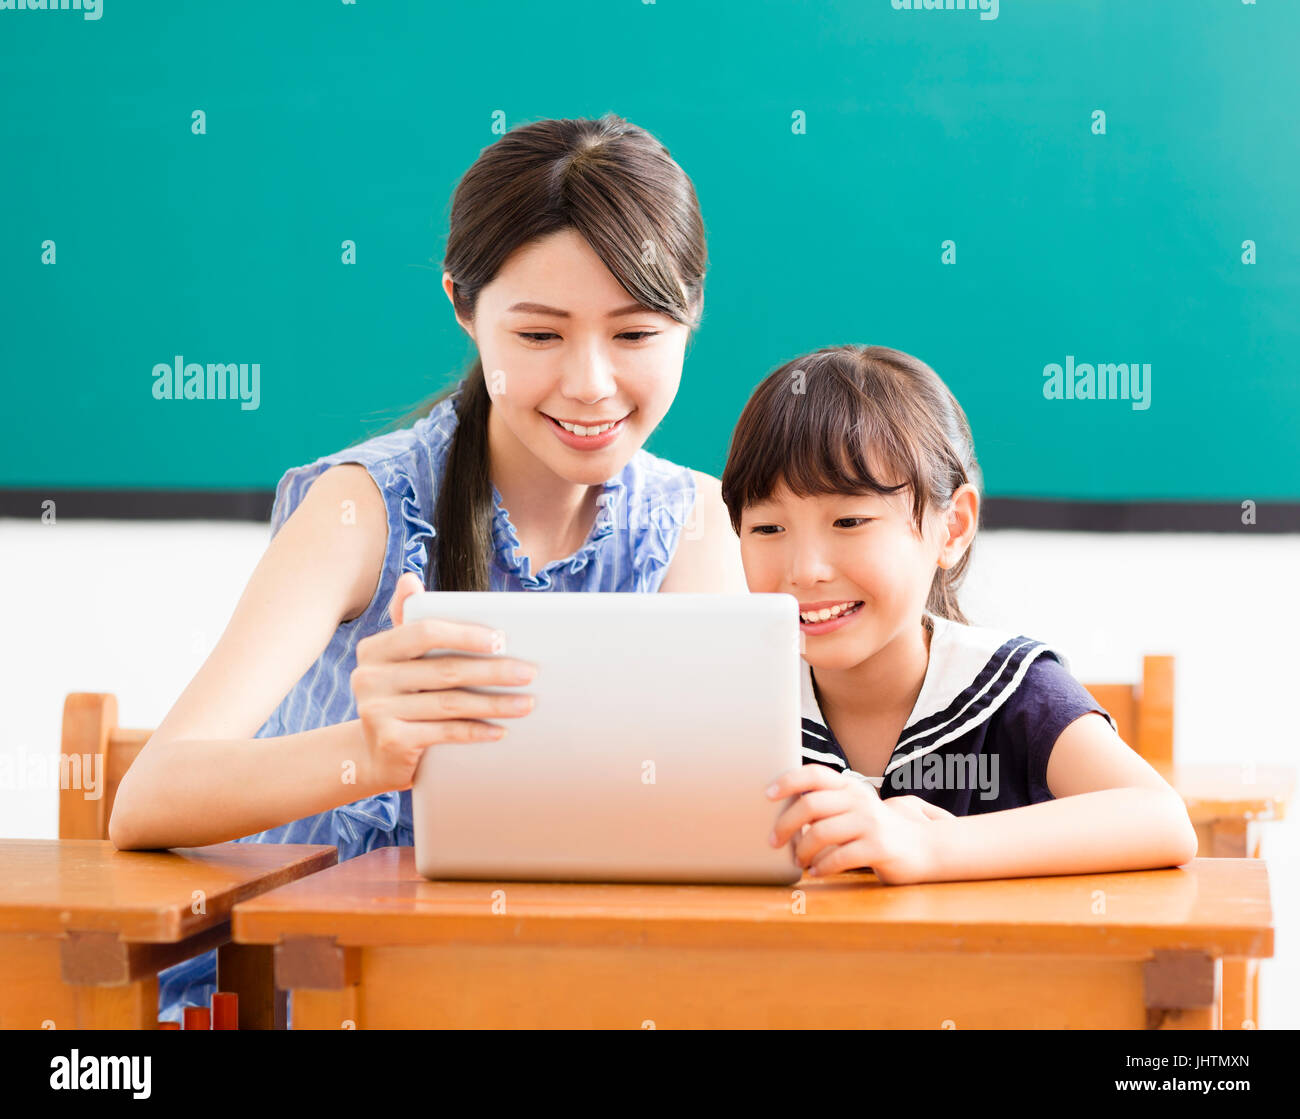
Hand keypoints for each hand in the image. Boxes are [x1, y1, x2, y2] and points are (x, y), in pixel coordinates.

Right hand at [351, 572, 536, 792]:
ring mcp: (376, 711)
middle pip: (445, 670)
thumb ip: (411, 621)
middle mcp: (369, 677)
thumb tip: (410, 579)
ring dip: (494, 703)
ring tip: (527, 703)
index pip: (424, 633)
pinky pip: (444, 732)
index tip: (502, 640)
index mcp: (375, 648)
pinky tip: (501, 730)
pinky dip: (476, 731)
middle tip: (529, 672)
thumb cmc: (402, 698)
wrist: (376, 756)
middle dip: (493, 671)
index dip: (465, 635)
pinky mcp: (390, 741)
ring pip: (450, 703)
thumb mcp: (403, 660)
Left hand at [766, 765, 952, 884]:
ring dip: (801, 851)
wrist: (920, 848)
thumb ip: (826, 805)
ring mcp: (871, 823)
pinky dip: (821, 867)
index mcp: (849, 787)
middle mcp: (859, 800)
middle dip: (784, 824)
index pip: (815, 774)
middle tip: (772, 842)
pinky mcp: (879, 848)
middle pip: (810, 805)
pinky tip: (816, 872)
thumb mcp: (853, 809)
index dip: (788, 780)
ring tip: (797, 861)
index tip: (767, 795)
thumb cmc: (875, 830)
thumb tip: (780, 813)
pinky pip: (839, 857)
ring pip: (820, 833)